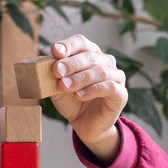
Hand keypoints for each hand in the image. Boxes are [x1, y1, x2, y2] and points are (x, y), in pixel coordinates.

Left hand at [49, 35, 126, 164]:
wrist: (85, 124)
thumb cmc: (73, 102)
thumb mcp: (58, 87)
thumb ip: (55, 76)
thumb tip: (46, 64)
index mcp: (90, 54)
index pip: (81, 42)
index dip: (69, 45)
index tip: (55, 51)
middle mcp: (106, 62)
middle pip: (90, 56)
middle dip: (71, 63)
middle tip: (56, 71)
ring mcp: (116, 77)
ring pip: (100, 71)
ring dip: (80, 78)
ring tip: (64, 86)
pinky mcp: (121, 94)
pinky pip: (109, 87)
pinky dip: (92, 90)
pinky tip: (79, 95)